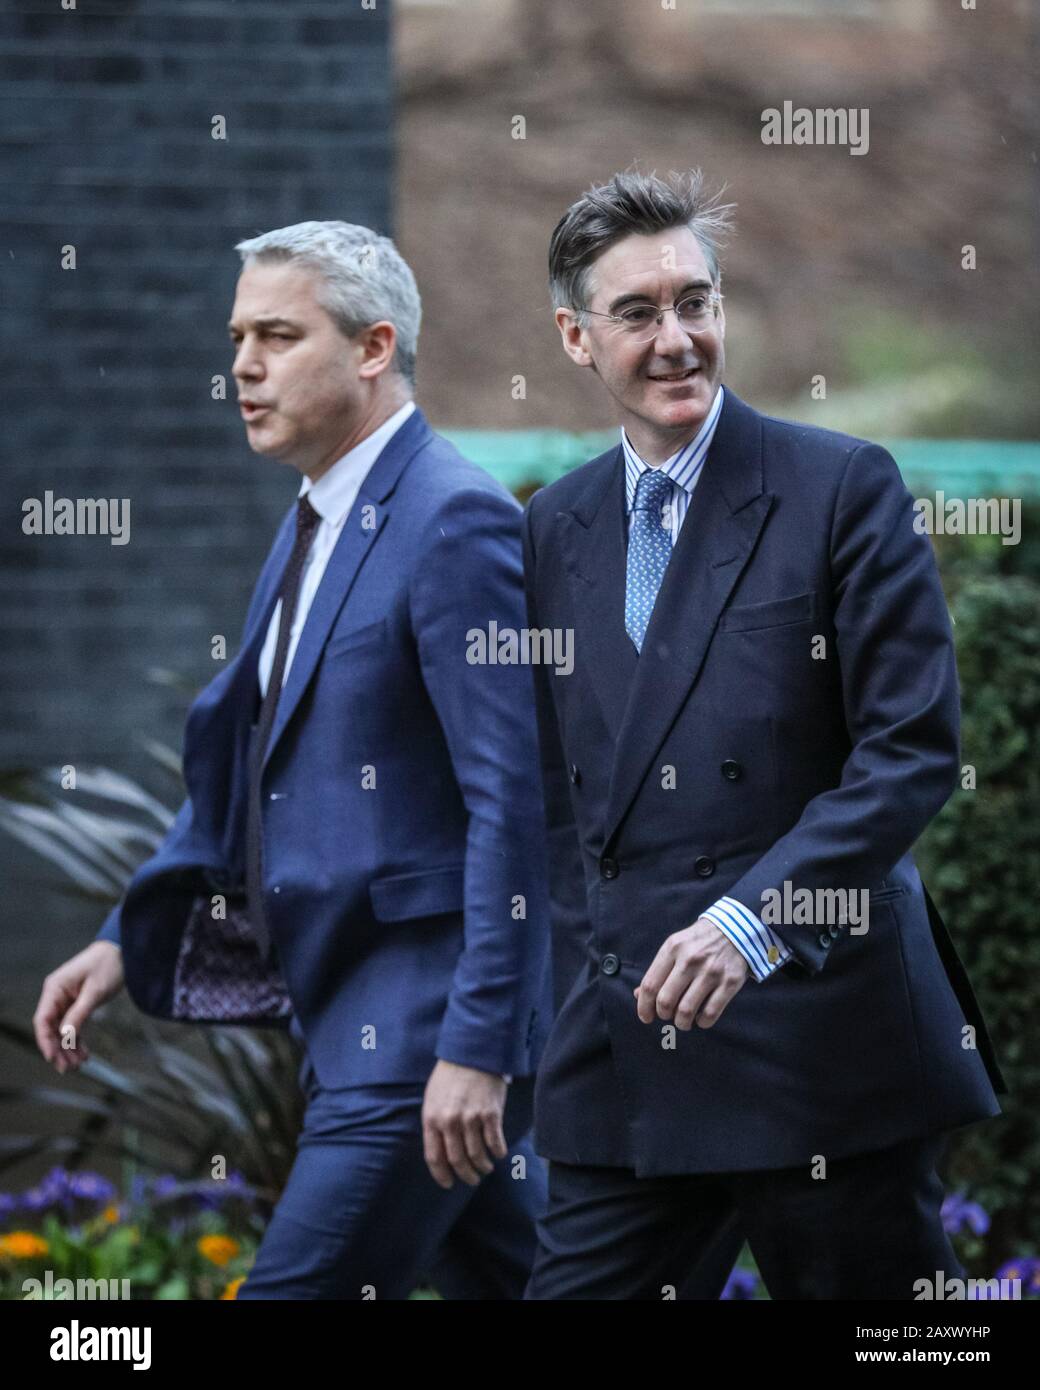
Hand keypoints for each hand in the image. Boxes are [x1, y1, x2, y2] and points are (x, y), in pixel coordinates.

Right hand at [33, 941, 123, 1073]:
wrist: (122, 951)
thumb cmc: (108, 965)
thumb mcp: (95, 991)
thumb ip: (79, 1013)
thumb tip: (64, 1036)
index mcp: (55, 989)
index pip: (42, 1019)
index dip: (45, 1040)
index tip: (52, 1057)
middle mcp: (57, 996)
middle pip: (51, 1028)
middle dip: (58, 1050)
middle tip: (68, 1069)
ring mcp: (66, 1001)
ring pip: (62, 1031)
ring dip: (68, 1049)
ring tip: (78, 1065)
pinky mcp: (78, 1004)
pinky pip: (73, 1026)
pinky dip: (77, 1041)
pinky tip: (84, 1055)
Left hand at [421, 1060, 507, 1188]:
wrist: (472, 1052)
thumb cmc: (450, 1076)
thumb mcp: (432, 1099)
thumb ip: (434, 1124)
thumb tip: (440, 1152)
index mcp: (432, 1119)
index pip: (435, 1157)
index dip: (442, 1175)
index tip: (449, 1184)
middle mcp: (450, 1121)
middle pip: (458, 1161)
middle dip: (465, 1175)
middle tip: (471, 1179)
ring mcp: (471, 1118)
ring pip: (477, 1156)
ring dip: (482, 1167)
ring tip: (485, 1168)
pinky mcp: (491, 1114)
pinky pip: (495, 1143)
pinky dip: (497, 1153)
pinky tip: (498, 1154)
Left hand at [634, 916, 747, 1029]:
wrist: (735, 929)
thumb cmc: (698, 942)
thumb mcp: (675, 947)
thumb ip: (657, 970)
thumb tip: (638, 995)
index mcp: (672, 949)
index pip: (650, 985)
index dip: (644, 1007)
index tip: (646, 1017)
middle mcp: (690, 959)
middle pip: (666, 1000)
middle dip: (663, 1015)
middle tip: (667, 1016)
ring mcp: (711, 971)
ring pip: (686, 1011)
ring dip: (681, 1022)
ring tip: (683, 1021)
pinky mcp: (729, 982)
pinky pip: (710, 1013)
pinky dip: (702, 1022)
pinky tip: (700, 1018)